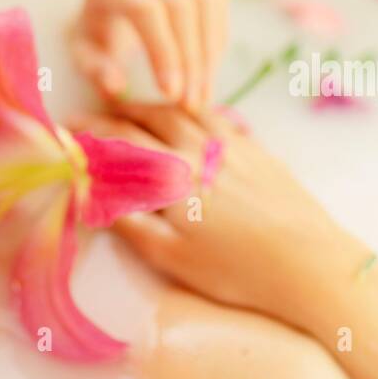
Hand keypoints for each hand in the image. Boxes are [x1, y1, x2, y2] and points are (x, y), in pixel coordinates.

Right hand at [70, 102, 359, 315]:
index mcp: (172, 175)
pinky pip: (218, 118)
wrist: (310, 264)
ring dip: (155, 107)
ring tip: (137, 110)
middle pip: (151, 118)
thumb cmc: (235, 271)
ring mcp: (233, 147)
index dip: (90, 134)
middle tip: (96, 113)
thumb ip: (130, 222)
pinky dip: (194, 112)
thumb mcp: (171, 257)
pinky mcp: (259, 153)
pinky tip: (191, 119)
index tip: (67, 130)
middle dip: (118, 113)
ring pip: (185, 113)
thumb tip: (94, 196)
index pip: (121, 143)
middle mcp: (199, 150)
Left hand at [71, 0, 228, 110]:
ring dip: (210, 53)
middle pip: (181, 5)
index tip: (171, 94)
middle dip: (191, 59)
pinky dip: (217, 40)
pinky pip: (217, 2)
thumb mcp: (84, 58)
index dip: (164, 52)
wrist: (106, 8)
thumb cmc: (94, 38)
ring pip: (206, 2)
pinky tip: (208, 72)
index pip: (145, 10)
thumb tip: (116, 86)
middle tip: (192, 102)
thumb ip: (96, 71)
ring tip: (203, 94)